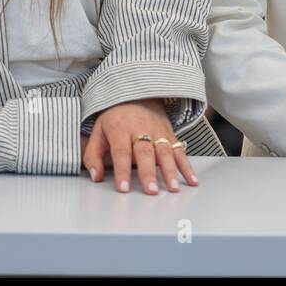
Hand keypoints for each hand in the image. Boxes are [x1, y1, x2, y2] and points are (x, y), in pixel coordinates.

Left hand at [80, 98, 197, 194]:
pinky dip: (187, 166)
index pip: (121, 152)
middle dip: (149, 173)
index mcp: (120, 129)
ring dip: (171, 171)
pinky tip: (192, 180)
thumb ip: (93, 155)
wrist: (137, 93)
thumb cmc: (115, 117)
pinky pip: (180, 151)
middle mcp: (141, 129)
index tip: (124, 189)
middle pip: (145, 153)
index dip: (122, 171)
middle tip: (151, 191)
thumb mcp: (98, 131)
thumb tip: (96, 177)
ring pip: (165, 152)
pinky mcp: (170, 134)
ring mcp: (158, 132)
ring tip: (173, 188)